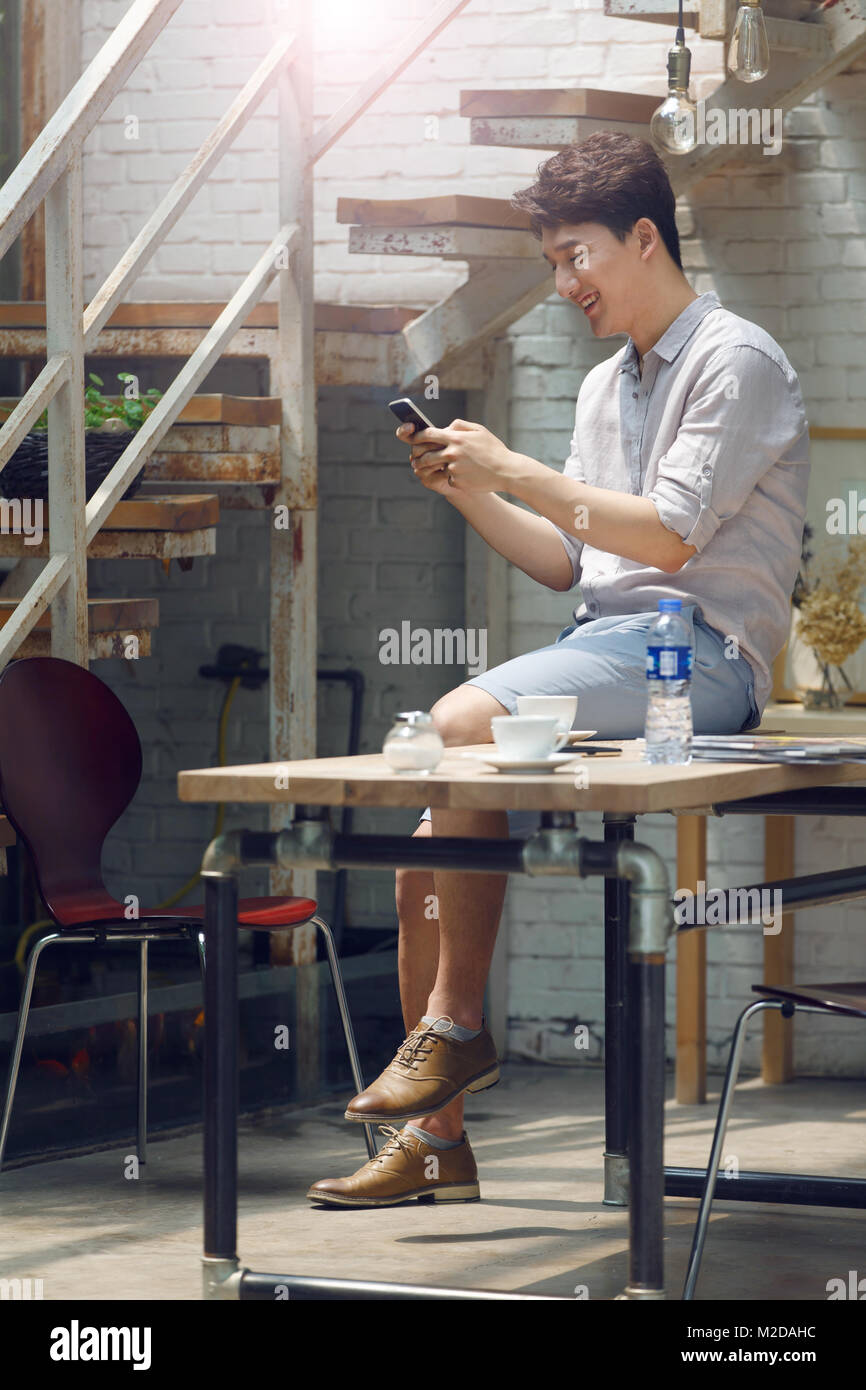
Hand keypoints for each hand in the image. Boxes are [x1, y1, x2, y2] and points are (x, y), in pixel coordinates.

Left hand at [396, 418, 514, 494]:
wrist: (506, 470)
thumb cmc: (494, 449)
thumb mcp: (479, 430)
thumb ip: (460, 426)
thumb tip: (446, 427)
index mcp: (456, 438)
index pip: (428, 435)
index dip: (417, 436)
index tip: (413, 439)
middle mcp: (452, 453)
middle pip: (426, 455)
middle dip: (418, 457)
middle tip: (415, 460)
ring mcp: (454, 468)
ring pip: (435, 468)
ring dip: (430, 469)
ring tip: (427, 469)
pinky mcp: (457, 482)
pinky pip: (448, 479)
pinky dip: (452, 478)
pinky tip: (461, 476)